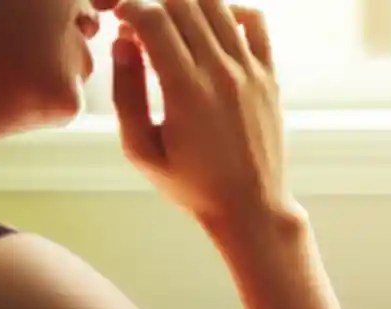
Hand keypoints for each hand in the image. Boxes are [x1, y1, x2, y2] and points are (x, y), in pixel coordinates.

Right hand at [106, 0, 299, 239]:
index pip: (153, 17)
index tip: (120, 21)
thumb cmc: (192, 185)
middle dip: (154, 3)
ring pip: (217, 5)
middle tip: (143, 24)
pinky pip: (256, 22)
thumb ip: (125, 92)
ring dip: (187, 4)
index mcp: (185, 89)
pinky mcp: (270, 77)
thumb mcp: (141, 149)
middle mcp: (221, 73)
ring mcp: (250, 72)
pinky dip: (232, 11)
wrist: (252, 206)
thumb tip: (123, 42)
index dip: (128, 7)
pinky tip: (213, 29)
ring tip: (174, 24)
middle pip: (182, 3)